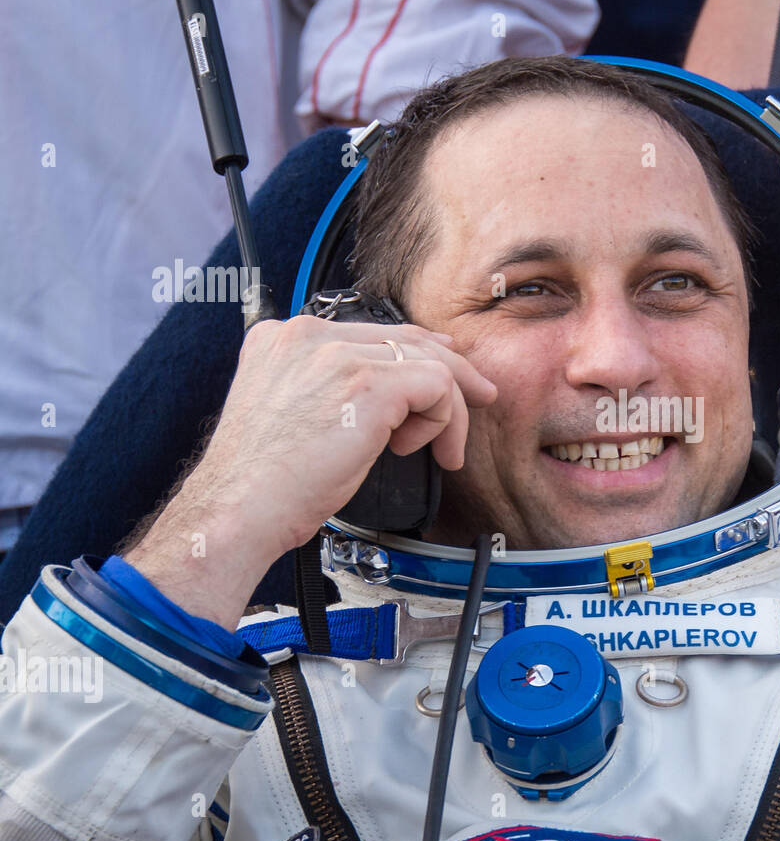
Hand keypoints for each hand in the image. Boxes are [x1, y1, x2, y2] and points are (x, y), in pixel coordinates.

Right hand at [126, 316, 496, 628]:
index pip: (370, 332)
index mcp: (283, 338)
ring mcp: (338, 354)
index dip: (416, 352)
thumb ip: (328, 391)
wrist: (238, 509)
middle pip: (405, 338)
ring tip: (443, 451)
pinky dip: (444, 421)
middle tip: (480, 396)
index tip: (443, 371)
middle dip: (452, 370)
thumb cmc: (262, 483)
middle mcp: (309, 335)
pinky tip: (420, 450)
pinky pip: (438, 386)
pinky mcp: (368, 383)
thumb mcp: (291, 417)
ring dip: (447, 411)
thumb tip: (393, 394)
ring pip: (429, 362)